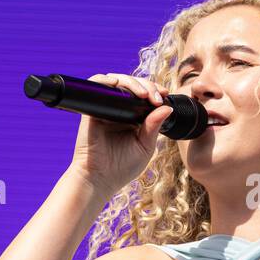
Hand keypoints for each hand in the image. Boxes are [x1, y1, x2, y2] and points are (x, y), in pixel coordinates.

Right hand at [69, 72, 172, 193]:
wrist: (99, 179)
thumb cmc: (123, 167)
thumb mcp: (145, 146)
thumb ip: (154, 127)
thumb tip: (167, 107)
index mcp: (133, 117)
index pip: (144, 94)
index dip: (154, 89)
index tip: (165, 94)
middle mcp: (119, 110)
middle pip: (132, 84)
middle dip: (147, 85)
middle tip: (156, 97)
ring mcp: (105, 108)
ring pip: (116, 81)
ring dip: (131, 82)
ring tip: (143, 94)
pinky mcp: (91, 109)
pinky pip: (95, 85)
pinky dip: (105, 80)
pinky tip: (117, 85)